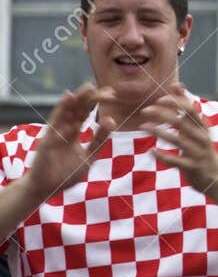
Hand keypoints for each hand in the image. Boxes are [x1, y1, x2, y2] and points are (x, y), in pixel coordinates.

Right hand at [26, 85, 117, 201]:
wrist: (45, 189)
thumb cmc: (65, 175)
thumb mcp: (88, 157)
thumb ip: (99, 140)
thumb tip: (111, 120)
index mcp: (74, 132)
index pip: (86, 112)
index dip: (97, 102)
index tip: (112, 94)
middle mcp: (64, 128)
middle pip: (78, 108)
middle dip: (92, 98)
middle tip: (109, 91)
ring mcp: (55, 132)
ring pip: (67, 110)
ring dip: (79, 98)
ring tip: (90, 87)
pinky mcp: (48, 138)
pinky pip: (55, 121)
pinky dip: (62, 109)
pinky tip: (69, 97)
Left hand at [140, 86, 217, 192]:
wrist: (216, 176)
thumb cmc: (201, 148)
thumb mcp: (197, 127)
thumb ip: (186, 108)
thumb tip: (176, 85)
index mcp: (203, 126)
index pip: (190, 109)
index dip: (175, 102)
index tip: (159, 99)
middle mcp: (202, 138)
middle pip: (181, 122)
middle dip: (162, 114)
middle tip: (145, 110)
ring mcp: (198, 153)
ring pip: (177, 140)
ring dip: (158, 132)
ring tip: (143, 127)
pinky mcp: (192, 168)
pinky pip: (175, 161)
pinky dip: (162, 156)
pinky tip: (151, 151)